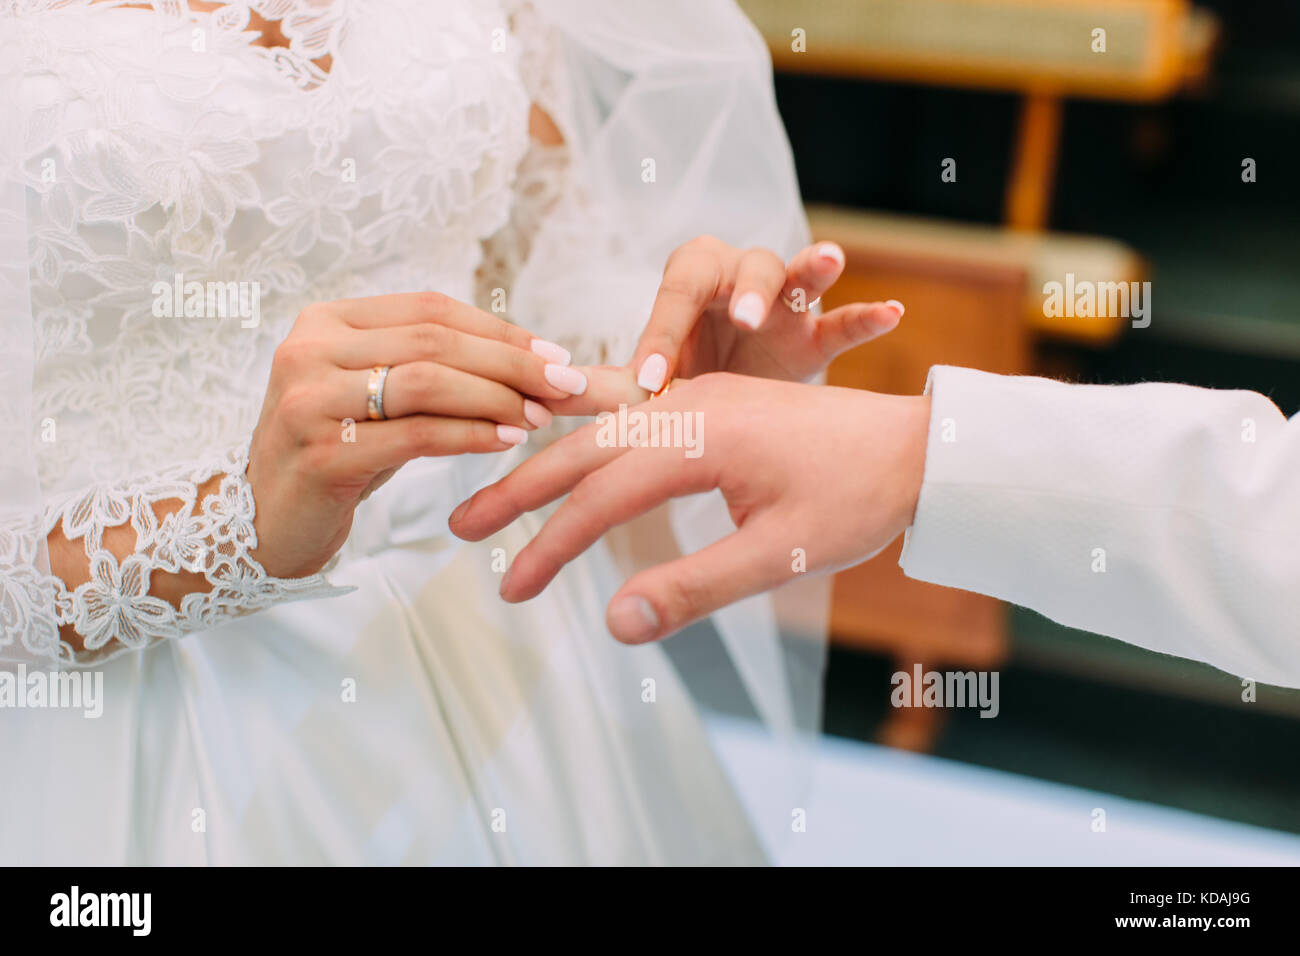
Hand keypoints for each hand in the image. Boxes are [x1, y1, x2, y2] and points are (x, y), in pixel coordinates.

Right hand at [245, 292, 588, 578]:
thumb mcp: (376, 399)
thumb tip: (531, 358)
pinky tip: (507, 441)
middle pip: (434, 340)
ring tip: (542, 415)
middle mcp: (309, 349)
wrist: (257, 524)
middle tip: (567, 384)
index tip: (556, 354)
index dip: (499, 330)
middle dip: (512, 362)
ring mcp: (308, 400)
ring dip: (497, 397)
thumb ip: (431, 367)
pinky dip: (471, 435)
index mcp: (324, 320)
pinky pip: (416, 435)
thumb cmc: (335, 454)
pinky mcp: (320, 452)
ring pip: (428, 382)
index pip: (429, 308)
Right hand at [449, 373, 931, 642]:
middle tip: (462, 529)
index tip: (510, 590)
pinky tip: (573, 464)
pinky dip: (589, 447)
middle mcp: (690, 404)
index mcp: (702, 438)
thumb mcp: (780, 553)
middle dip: (520, 491)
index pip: (602, 498)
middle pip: (584, 449)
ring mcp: (701, 396)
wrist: (917, 444)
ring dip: (549, 465)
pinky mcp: (712, 401)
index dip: (550, 546)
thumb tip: (614, 624)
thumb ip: (695, 588)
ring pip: (604, 430)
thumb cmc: (856, 499)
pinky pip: (633, 420)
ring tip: (499, 500)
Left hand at [630, 236, 904, 391]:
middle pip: (746, 266)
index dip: (662, 335)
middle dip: (746, 289)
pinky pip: (844, 322)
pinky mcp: (816, 337)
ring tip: (829, 259)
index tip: (649, 384)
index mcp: (690, 280)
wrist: (729, 400)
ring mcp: (784, 305)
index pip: (677, 295)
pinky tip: (892, 313)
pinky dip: (867, 316)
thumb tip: (544, 391)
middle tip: (746, 317)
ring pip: (799, 275)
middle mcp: (738, 279)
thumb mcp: (646, 383)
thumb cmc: (683, 376)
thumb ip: (605, 385)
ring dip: (812, 269)